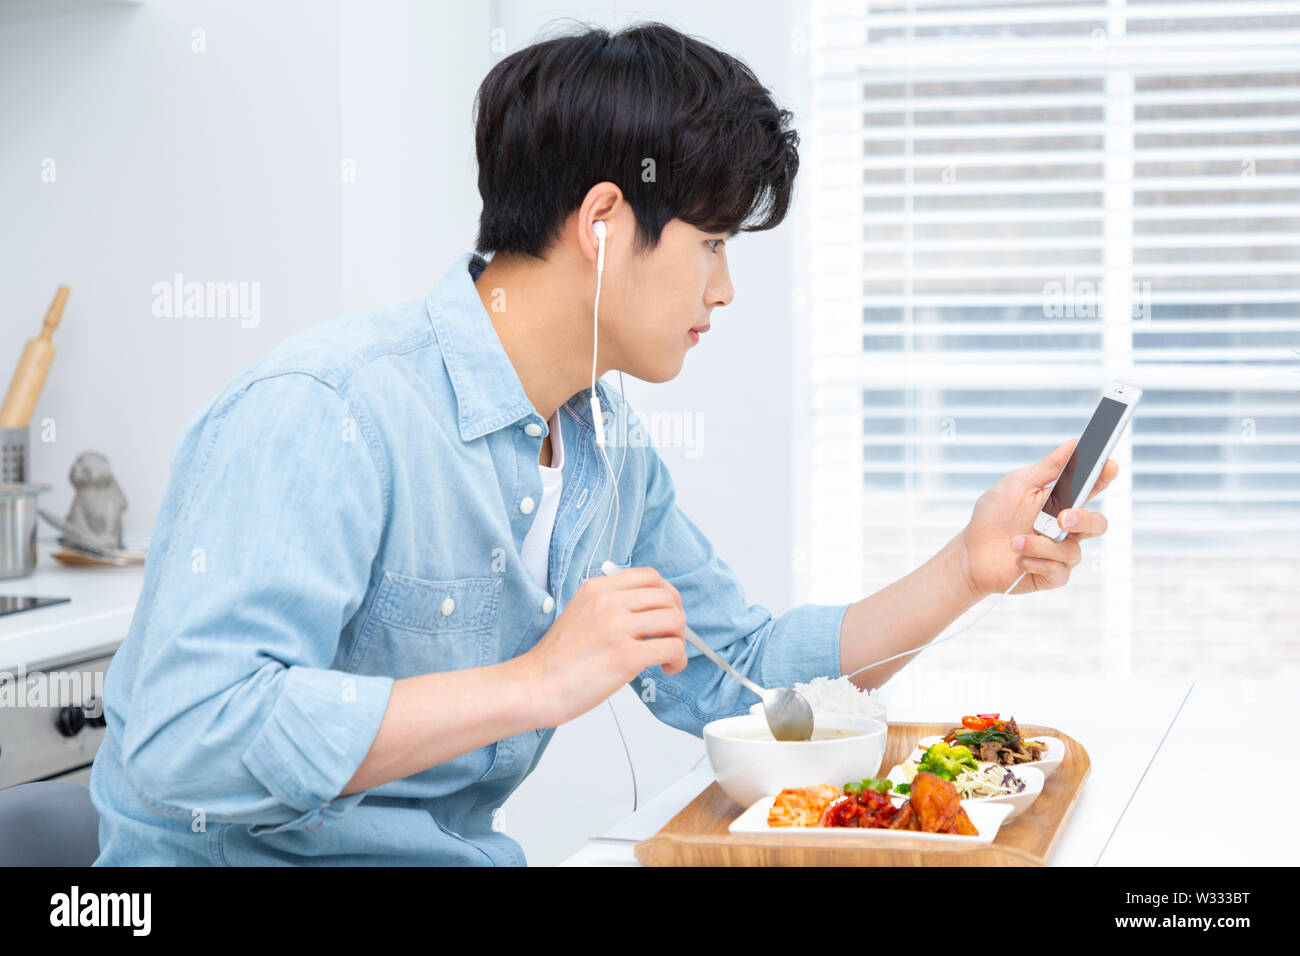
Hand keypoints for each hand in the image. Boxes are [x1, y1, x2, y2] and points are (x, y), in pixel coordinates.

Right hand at [520, 566, 687, 726]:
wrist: (534, 686)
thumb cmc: (556, 660)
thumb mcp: (580, 614)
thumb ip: (610, 608)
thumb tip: (647, 615)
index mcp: (597, 588)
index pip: (649, 576)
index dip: (667, 595)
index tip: (666, 613)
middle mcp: (608, 601)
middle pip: (667, 596)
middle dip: (677, 619)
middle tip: (670, 638)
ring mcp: (617, 627)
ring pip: (674, 619)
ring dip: (680, 640)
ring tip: (667, 656)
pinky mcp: (626, 655)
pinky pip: (672, 647)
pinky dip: (678, 659)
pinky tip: (667, 668)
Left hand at [956, 439, 1118, 596]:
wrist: (971, 551)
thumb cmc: (994, 514)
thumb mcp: (1018, 484)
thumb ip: (1048, 467)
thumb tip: (1075, 443)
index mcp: (1062, 501)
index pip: (1092, 488)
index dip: (1104, 477)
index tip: (1109, 467)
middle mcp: (1066, 527)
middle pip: (1097, 523)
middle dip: (1084, 519)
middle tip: (1063, 518)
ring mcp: (1060, 552)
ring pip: (1073, 550)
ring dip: (1040, 545)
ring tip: (1015, 541)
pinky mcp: (1052, 575)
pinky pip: (1059, 571)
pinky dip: (1035, 562)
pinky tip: (1018, 558)